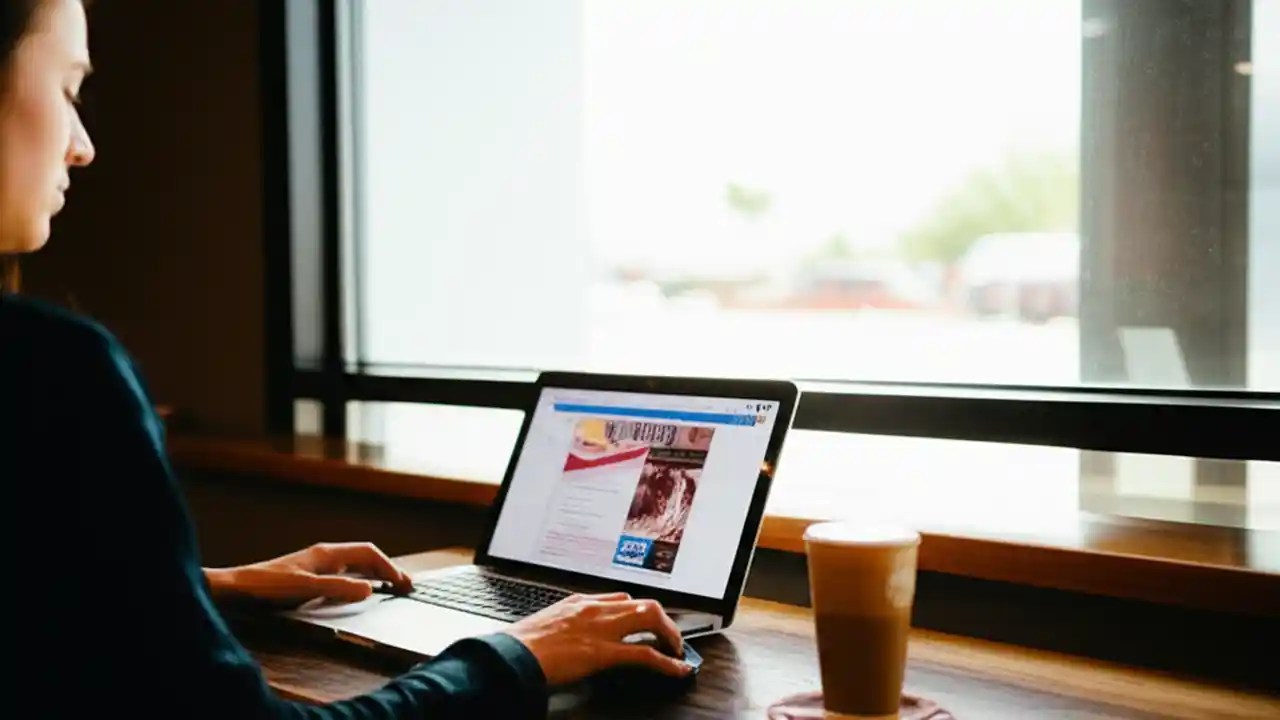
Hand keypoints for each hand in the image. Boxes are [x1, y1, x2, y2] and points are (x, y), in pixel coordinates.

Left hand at [204, 542, 412, 605]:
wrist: (237, 589)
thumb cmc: (268, 586)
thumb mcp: (306, 587)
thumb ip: (338, 587)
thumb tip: (369, 589)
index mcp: (327, 553)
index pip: (368, 552)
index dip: (389, 566)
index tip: (403, 582)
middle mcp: (325, 555)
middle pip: (364, 557)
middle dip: (386, 569)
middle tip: (404, 586)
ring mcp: (317, 564)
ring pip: (354, 565)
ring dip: (374, 574)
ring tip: (389, 588)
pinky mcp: (309, 576)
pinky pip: (343, 573)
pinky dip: (359, 580)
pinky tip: (358, 592)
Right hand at [505, 592, 693, 686]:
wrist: (510, 656)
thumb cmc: (520, 645)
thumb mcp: (546, 625)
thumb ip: (566, 625)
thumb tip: (575, 638)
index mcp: (579, 602)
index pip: (621, 598)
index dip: (639, 611)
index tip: (647, 622)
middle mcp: (594, 608)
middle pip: (641, 602)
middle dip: (662, 620)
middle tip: (670, 638)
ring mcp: (600, 628)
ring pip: (650, 618)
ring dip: (670, 635)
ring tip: (677, 651)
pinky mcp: (602, 652)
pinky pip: (645, 653)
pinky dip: (667, 662)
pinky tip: (677, 669)